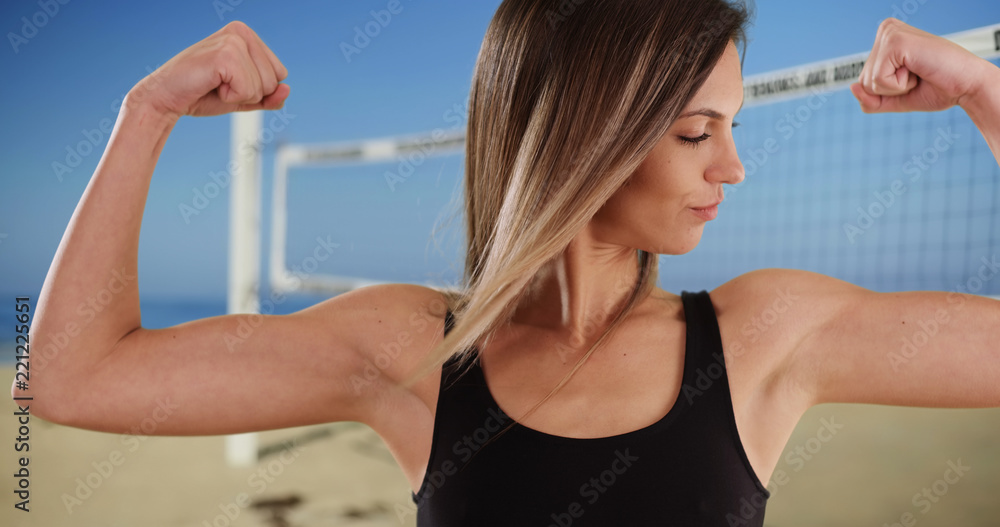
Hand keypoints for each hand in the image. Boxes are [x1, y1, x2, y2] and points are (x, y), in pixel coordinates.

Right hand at [127, 21, 289, 120]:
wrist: (167, 98)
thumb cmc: (202, 94)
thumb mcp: (243, 97)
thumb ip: (268, 97)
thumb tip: (287, 90)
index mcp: (247, 35)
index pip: (280, 73)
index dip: (258, 89)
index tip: (229, 82)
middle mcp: (241, 32)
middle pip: (275, 80)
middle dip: (250, 93)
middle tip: (220, 84)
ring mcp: (233, 41)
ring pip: (263, 87)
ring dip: (239, 95)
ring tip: (214, 84)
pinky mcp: (225, 55)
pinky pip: (248, 90)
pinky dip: (230, 97)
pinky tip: (211, 85)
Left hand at [850, 18, 988, 113]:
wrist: (966, 86)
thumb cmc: (936, 88)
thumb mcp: (894, 99)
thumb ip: (870, 99)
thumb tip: (852, 87)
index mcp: (884, 40)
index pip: (862, 81)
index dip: (887, 92)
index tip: (913, 77)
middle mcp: (885, 31)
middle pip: (863, 81)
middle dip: (890, 90)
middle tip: (918, 75)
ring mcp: (889, 33)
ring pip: (868, 82)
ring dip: (896, 87)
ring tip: (919, 71)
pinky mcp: (894, 41)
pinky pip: (878, 80)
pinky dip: (899, 85)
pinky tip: (918, 69)